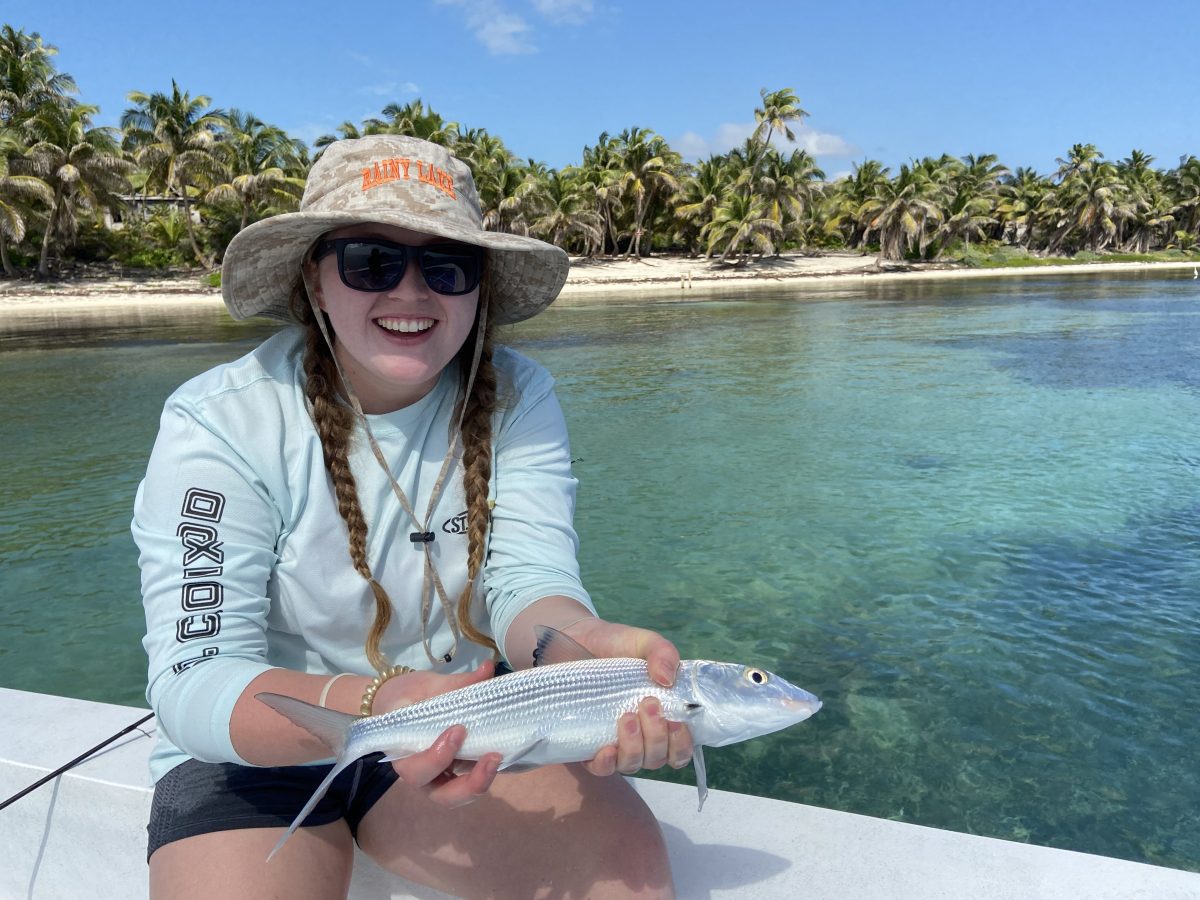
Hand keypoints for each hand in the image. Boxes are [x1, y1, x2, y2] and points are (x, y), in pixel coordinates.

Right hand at [373, 662, 502, 807]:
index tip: (458, 729)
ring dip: (480, 784)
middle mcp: (422, 774)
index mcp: (404, 754)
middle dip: (468, 784)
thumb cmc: (406, 697)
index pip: (415, 770)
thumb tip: (488, 667)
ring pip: (457, 797)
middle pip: (441, 796)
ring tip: (498, 758)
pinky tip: (502, 754)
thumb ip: (457, 683)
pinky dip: (485, 774)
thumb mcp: (426, 686)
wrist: (398, 702)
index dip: (437, 757)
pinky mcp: (456, 773)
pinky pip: (469, 782)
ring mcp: (440, 777)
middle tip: (492, 757)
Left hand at [561, 619, 693, 775]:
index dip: (682, 745)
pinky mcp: (588, 745)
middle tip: (648, 704)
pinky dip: (606, 764)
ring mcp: (615, 743)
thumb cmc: (617, 645)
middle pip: (658, 758)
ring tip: (626, 717)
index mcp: (662, 718)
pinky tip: (606, 749)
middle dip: (657, 736)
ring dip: (634, 747)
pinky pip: (600, 768)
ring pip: (632, 764)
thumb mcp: (644, 642)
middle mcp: (642, 737)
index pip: (680, 749)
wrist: (578, 640)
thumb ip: (663, 653)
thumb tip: (667, 680)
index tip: (676, 723)